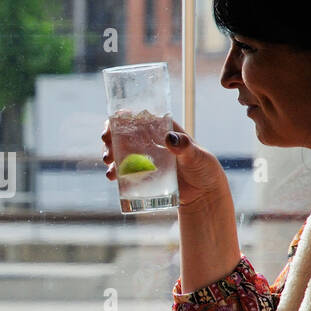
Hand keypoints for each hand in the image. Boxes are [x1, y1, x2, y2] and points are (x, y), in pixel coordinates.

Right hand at [101, 117, 230, 209]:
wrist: (203, 193)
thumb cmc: (204, 168)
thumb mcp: (196, 155)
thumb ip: (185, 146)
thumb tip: (169, 138)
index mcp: (162, 129)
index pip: (139, 117)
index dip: (122, 117)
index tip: (112, 122)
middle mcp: (150, 141)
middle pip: (123, 134)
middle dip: (110, 136)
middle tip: (106, 143)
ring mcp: (145, 158)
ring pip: (120, 152)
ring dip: (109, 155)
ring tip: (108, 163)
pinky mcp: (143, 175)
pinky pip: (124, 171)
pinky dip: (114, 172)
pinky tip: (112, 177)